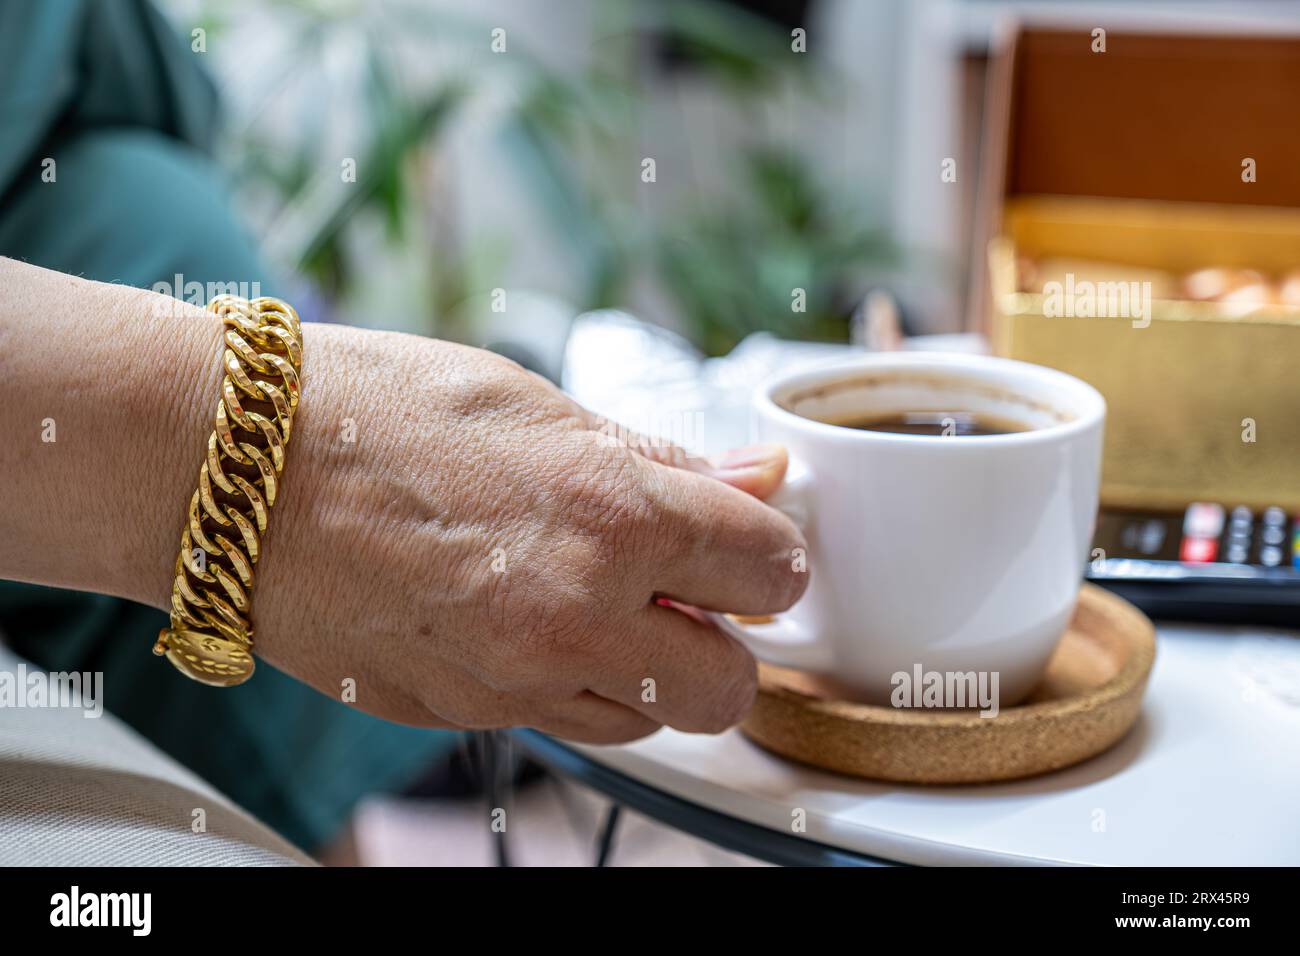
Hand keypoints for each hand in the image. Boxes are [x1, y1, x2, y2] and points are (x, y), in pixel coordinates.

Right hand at [247, 324, 807, 741]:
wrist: (232, 470)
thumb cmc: (372, 411)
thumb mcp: (536, 405)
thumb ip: (660, 459)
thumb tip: (752, 476)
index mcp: (614, 513)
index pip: (769, 568)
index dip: (771, 552)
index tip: (751, 544)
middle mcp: (577, 614)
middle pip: (730, 683)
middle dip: (725, 640)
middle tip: (687, 592)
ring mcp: (516, 678)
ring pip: (649, 721)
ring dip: (649, 671)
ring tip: (595, 602)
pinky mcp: (463, 714)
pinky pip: (562, 726)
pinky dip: (574, 688)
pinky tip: (530, 625)